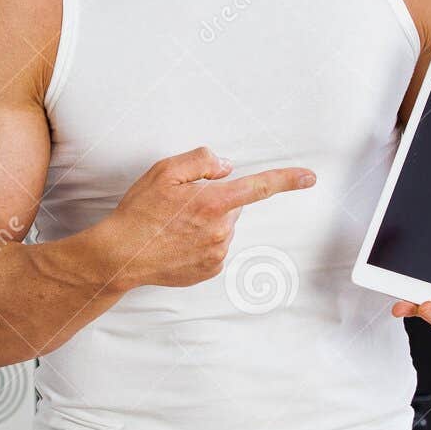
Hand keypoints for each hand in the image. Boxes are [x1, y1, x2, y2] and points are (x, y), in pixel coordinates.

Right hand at [98, 146, 314, 289]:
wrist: (121, 255)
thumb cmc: (140, 211)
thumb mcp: (165, 171)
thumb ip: (201, 160)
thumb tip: (226, 167)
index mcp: (214, 202)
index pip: (259, 186)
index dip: (287, 179)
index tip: (310, 177)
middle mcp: (222, 230)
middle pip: (233, 205)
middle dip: (215, 200)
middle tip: (181, 205)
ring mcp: (218, 252)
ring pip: (224, 227)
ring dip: (207, 222)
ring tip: (174, 226)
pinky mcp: (211, 269)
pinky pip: (215, 247)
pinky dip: (201, 241)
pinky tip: (178, 241)